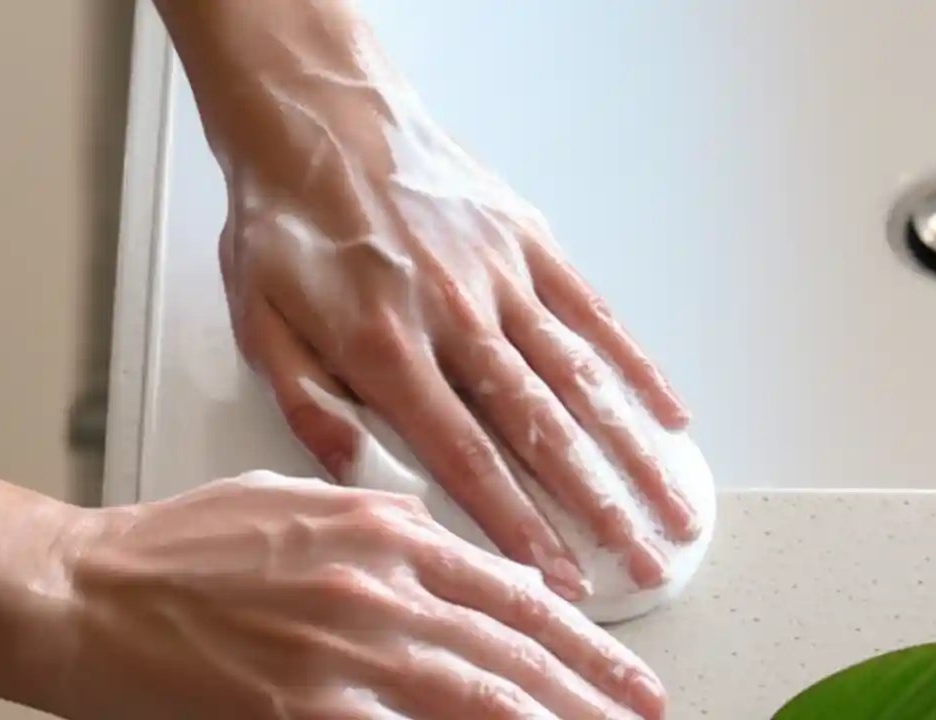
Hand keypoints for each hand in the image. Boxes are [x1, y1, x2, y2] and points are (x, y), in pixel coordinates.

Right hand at [58, 473, 665, 719]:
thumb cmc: (179, 546)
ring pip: (479, 693)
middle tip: (643, 709)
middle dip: (591, 685)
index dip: (577, 630)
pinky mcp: (304, 709)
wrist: (87, 588)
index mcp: (381, 526)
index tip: (618, 661)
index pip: (509, 585)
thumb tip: (438, 542)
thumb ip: (377, 520)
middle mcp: (378, 582)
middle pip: (513, 644)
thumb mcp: (295, 500)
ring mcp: (345, 648)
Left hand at [168, 0, 700, 598]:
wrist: (320, 117)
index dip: (516, 524)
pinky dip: (635, 366)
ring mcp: (500, 277)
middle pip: (539, 429)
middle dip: (597, 507)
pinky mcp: (528, 242)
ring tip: (675, 505)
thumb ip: (309, 405)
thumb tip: (362, 477)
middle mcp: (454, 318)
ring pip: (580, 378)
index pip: (463, 456)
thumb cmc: (288, 224)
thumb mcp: (260, 322)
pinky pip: (593, 312)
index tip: (558, 575)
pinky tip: (669, 412)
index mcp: (384, 348)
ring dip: (632, 450)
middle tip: (642, 562)